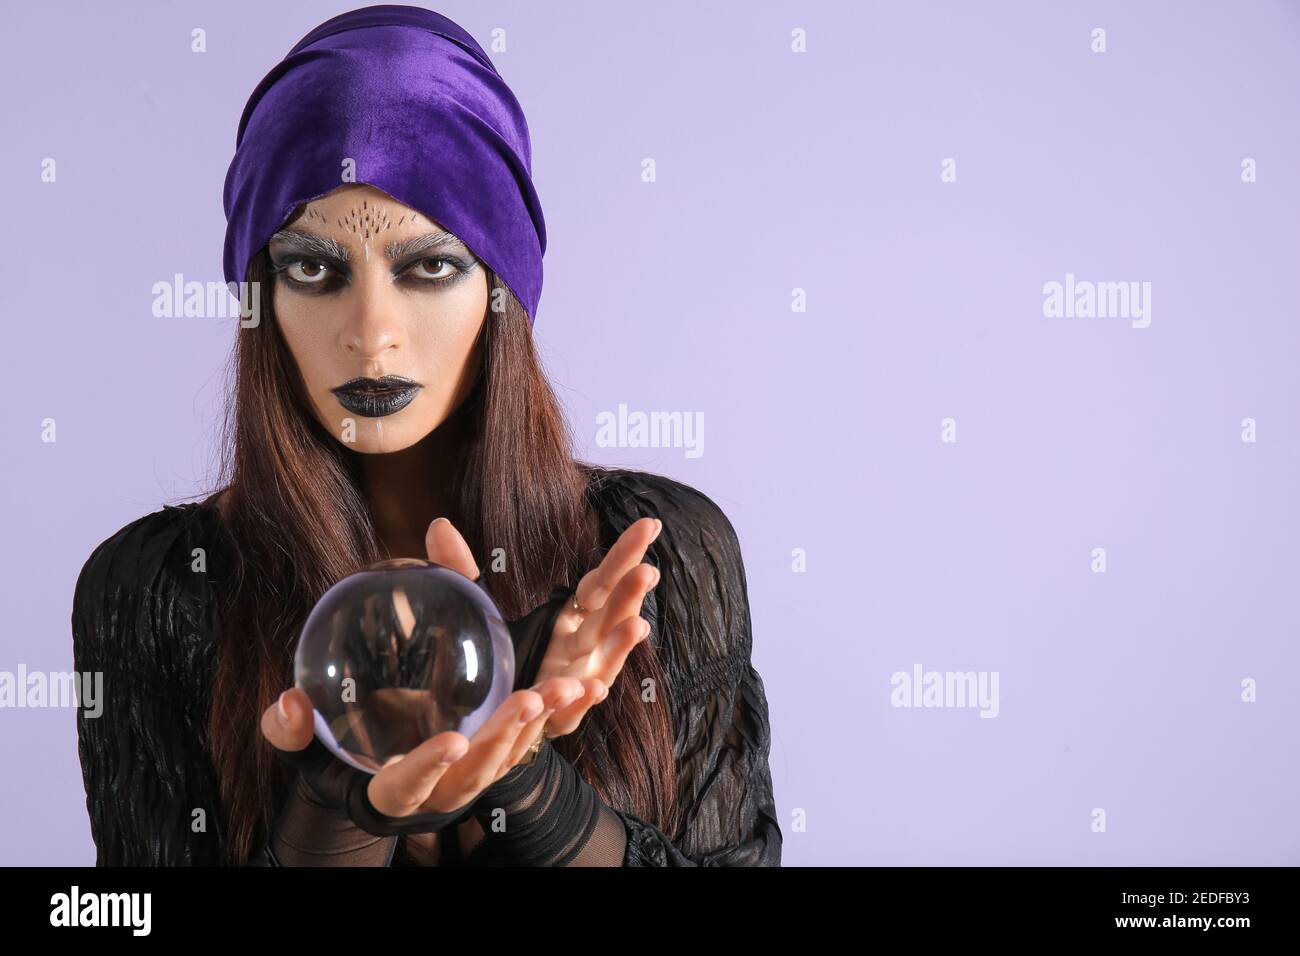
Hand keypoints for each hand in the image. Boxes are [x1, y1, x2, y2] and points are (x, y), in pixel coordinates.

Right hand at [257, 535, 595, 835]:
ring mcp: (470, 777)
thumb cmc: (337, 760)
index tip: (448, 740)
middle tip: (528, 700)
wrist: (370, 774)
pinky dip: (557, 718)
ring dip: (539, 725)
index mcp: (392, 794)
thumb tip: (286, 703)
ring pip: (510, 759)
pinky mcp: (493, 757)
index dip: (427, 767)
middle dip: (504, 738)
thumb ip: (292, 731)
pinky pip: (530, 743)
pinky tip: (584, 687)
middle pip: (476, 773)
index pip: (408, 787)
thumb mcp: (308, 750)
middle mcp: (439, 793)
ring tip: (564, 687)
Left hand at [426, 513, 662, 739]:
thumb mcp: (477, 608)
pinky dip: (582, 700)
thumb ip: (460, 568)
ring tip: (637, 627)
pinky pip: (569, 711)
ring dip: (619, 648)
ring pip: (601, 665)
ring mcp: (570, 684)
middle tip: (647, 571)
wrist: (476, 722)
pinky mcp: (551, 719)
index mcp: (568, 619)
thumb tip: (439, 524)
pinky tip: (594, 687)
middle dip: (629, 597)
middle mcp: (579, 650)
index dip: (624, 555)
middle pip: (608, 619)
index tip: (649, 525)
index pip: (600, 582)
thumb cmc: (492, 660)